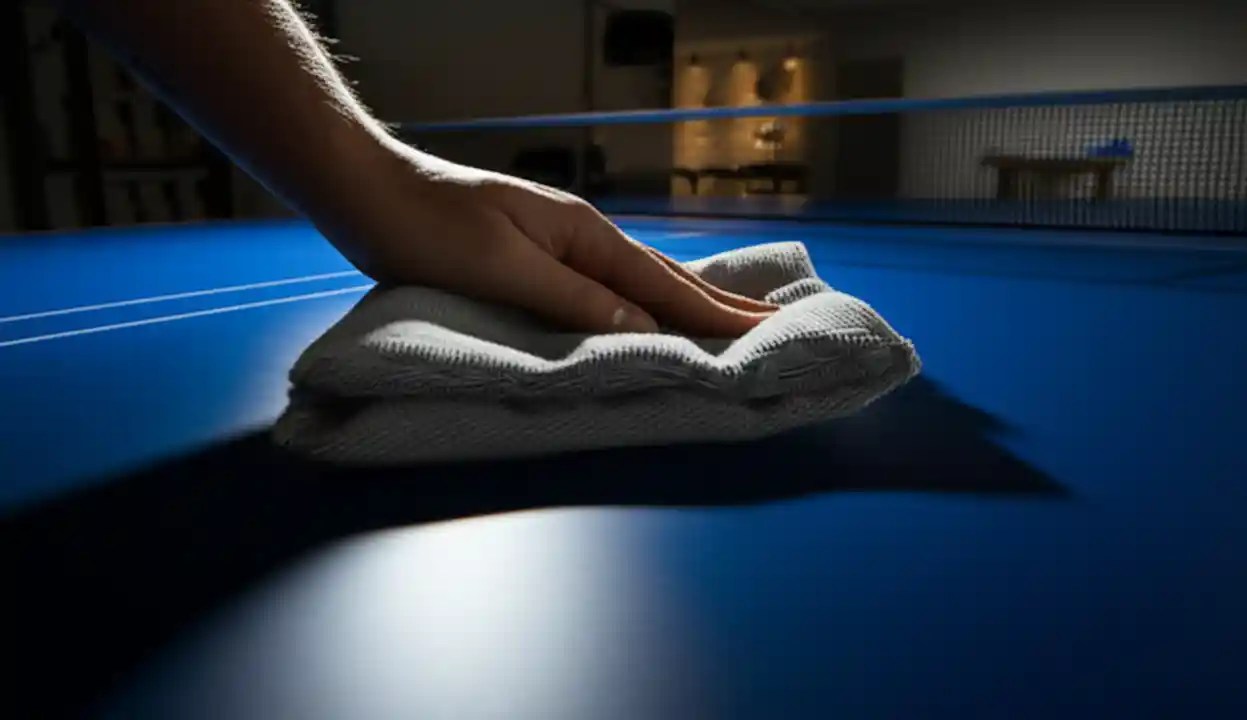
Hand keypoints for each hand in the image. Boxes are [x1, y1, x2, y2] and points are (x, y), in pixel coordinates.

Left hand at [313, 141, 775, 336]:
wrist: (370, 191)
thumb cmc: (426, 228)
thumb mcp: (501, 267)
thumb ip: (572, 299)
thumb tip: (644, 330)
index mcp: (584, 238)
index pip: (664, 286)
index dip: (717, 314)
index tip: (768, 333)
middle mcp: (583, 238)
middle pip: (666, 279)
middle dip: (722, 305)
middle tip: (776, 325)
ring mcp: (562, 245)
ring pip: (642, 283)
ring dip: (690, 303)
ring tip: (735, 319)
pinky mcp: (538, 259)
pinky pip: (610, 289)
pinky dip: (645, 303)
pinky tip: (651, 312)